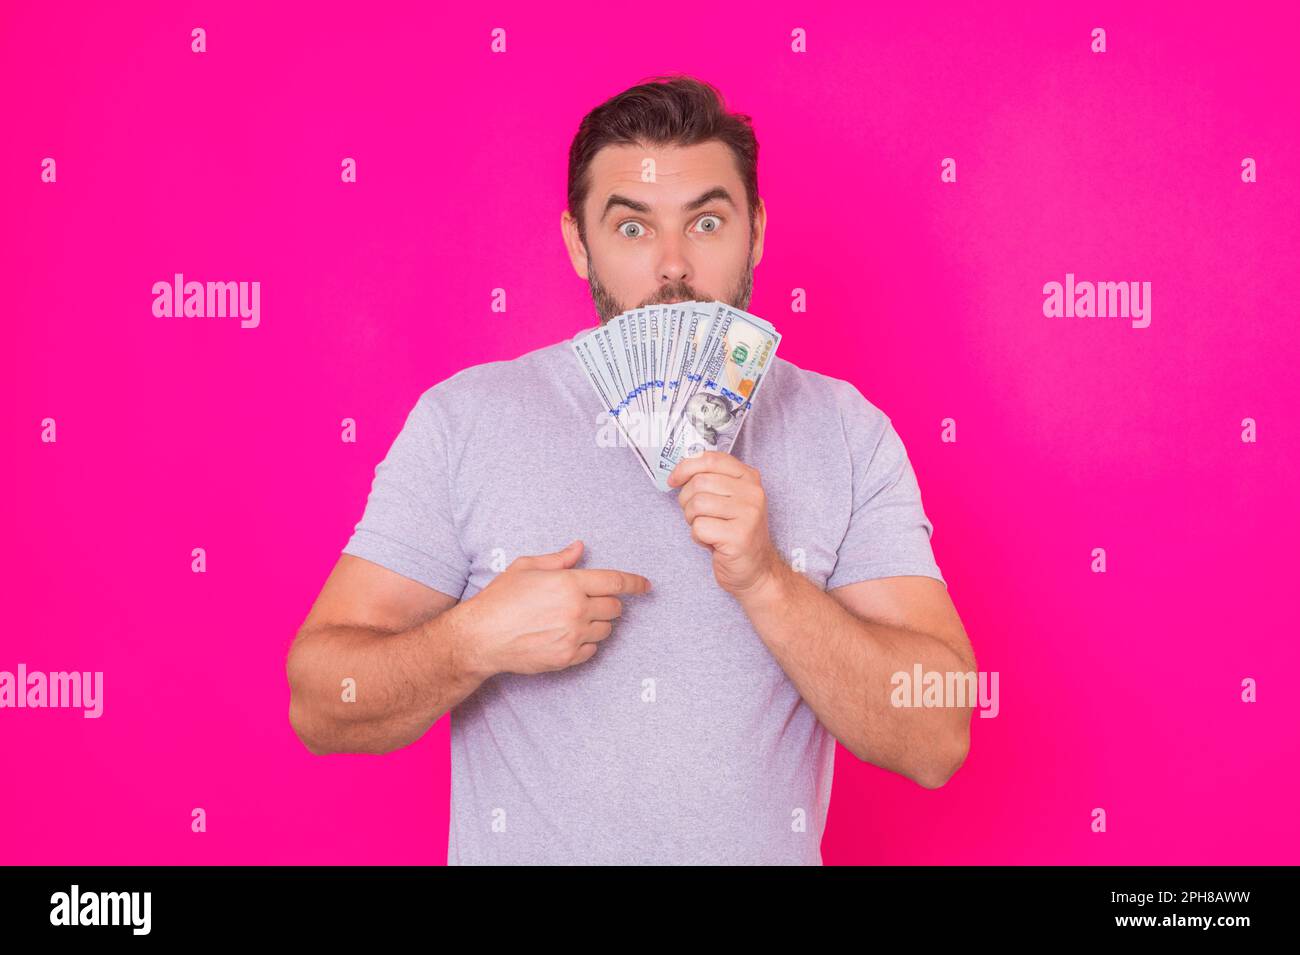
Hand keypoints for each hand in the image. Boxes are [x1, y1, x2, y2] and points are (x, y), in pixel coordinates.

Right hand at [456, 540, 650, 676]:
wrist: (481, 637)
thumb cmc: (500, 598)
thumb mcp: (526, 567)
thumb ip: (558, 559)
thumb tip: (580, 548)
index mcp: (569, 583)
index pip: (615, 581)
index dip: (635, 583)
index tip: (646, 586)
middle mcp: (576, 610)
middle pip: (614, 608)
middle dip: (609, 603)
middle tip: (591, 601)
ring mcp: (573, 636)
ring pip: (606, 630)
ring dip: (598, 623)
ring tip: (573, 619)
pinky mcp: (567, 658)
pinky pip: (592, 650)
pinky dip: (587, 642)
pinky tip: (567, 635)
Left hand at [667, 450, 783, 597]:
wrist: (756, 569)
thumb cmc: (735, 533)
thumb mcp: (728, 499)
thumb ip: (711, 480)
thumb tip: (679, 471)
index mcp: (749, 477)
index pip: (711, 458)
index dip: (685, 467)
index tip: (674, 480)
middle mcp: (752, 492)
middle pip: (699, 482)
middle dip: (687, 500)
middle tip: (697, 516)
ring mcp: (748, 514)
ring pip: (697, 504)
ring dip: (692, 520)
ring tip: (707, 529)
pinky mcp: (739, 536)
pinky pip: (700, 527)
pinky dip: (698, 537)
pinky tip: (712, 542)